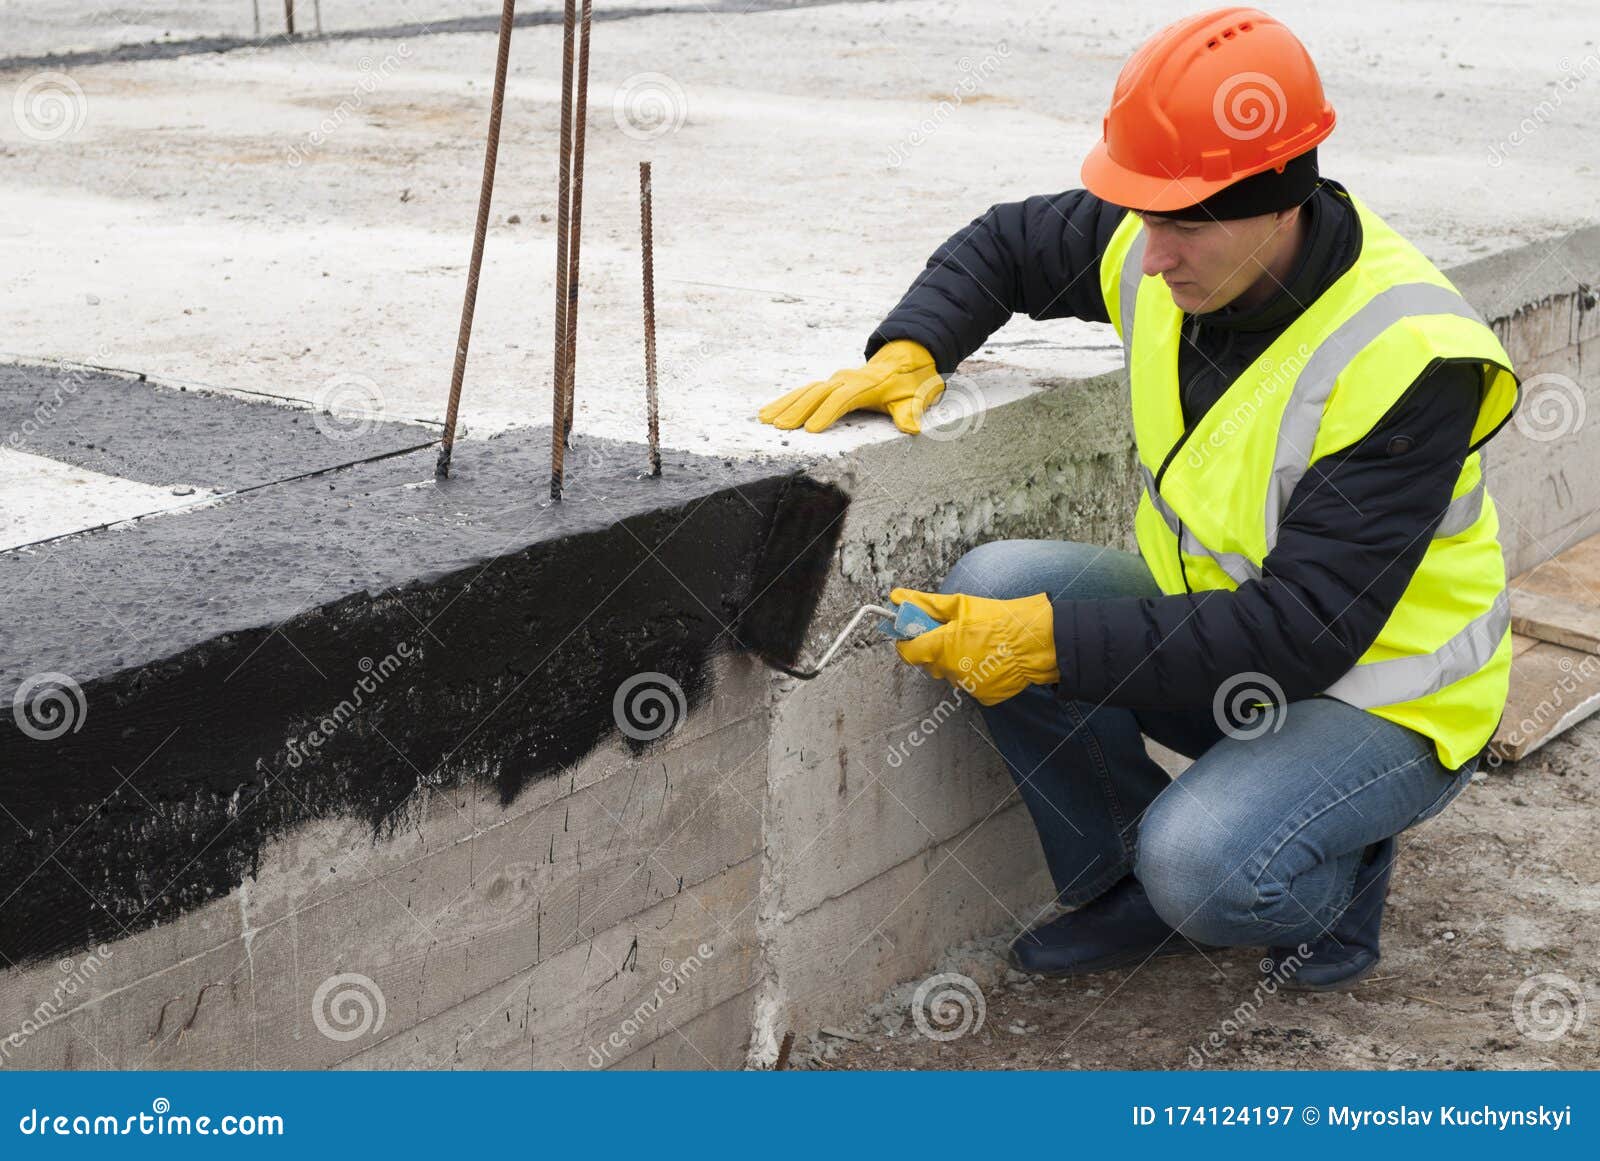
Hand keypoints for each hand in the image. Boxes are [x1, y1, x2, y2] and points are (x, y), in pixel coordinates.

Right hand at [758, 339, 942, 433]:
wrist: (904, 360)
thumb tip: (912, 427)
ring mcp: (835, 380)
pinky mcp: (828, 385)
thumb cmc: (909, 383)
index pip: (842, 398)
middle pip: (818, 393)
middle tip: (781, 427)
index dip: (827, 412)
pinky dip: (786, 400)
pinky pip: (804, 391)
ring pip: (805, 390)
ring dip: (785, 404)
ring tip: (765, 419)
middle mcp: (845, 379)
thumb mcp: (916, 397)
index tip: (812, 429)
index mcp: (865, 384)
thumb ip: (911, 412)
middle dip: (799, 410)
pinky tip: (769, 412)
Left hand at [889, 588, 1059, 705]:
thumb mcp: (961, 605)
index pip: (907, 652)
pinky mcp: (983, 696)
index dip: (907, 641)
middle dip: (935, 649)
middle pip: (929, 663)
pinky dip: (975, 673)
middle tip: (953, 632)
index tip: (915, 632)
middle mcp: (950, 670)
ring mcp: (967, 686)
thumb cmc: (1000, 620)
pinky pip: (970, 684)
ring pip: (950, 673)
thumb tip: (897, 597)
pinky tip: (989, 658)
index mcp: (940, 647)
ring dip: (956, 661)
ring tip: (977, 644)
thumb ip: (926, 604)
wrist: (1037, 641)